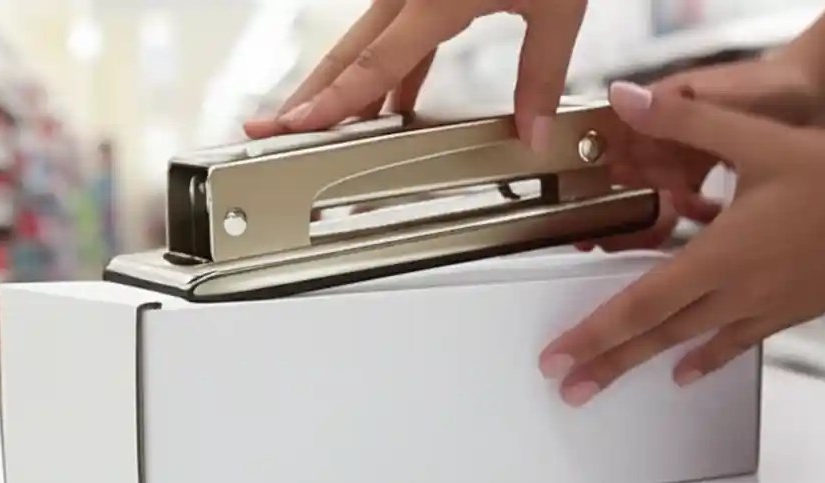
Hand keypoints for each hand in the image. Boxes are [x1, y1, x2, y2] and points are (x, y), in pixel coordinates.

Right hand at [243, 0, 587, 150]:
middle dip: (306, 98)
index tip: (295, 124)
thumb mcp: (559, 2)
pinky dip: (386, 73)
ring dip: (341, 90)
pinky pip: (393, 37)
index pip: (372, 63)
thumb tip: (535, 129)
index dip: (333, 100)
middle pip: (346, 55)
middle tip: (266, 128)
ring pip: (363, 47)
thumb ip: (543, 71)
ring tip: (315, 128)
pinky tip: (391, 104)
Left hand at [539, 82, 824, 406]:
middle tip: (567, 389)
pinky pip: (737, 344)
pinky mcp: (790, 312)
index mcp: (720, 253)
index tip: (557, 359)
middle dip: (607, 364)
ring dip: (645, 366)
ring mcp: (765, 307)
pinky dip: (706, 359)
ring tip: (607, 386)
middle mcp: (738, 290)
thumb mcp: (755, 137)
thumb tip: (628, 99)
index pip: (641, 303)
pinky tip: (685, 372)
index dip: (594, 334)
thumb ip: (685, 120)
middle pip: (658, 335)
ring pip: (692, 345)